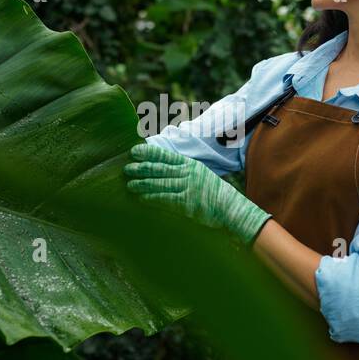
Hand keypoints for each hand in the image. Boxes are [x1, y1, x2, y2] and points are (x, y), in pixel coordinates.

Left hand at [123, 143, 270, 245]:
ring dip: (142, 184)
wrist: (231, 209)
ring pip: (159, 183)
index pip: (166, 156)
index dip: (149, 153)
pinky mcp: (187, 203)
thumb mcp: (202, 176)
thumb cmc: (215, 194)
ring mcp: (188, 188)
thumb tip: (165, 170)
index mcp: (191, 165)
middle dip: (141, 168)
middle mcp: (188, 174)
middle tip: (127, 169)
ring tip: (130, 184)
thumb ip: (185, 172)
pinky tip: (141, 198)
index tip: (135, 151)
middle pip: (160, 169)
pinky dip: (152, 198)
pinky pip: (165, 199)